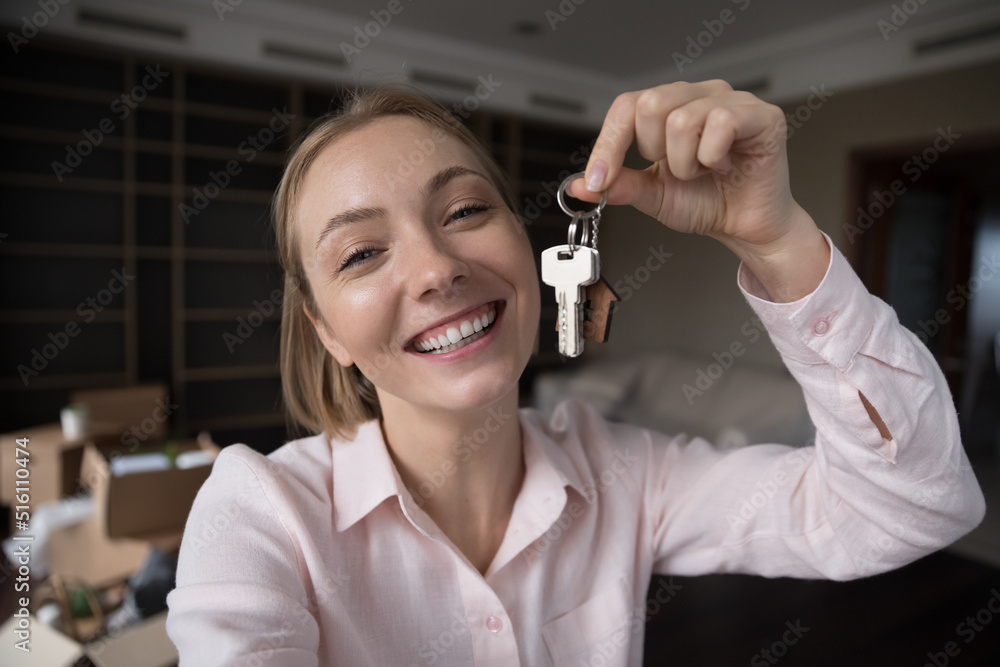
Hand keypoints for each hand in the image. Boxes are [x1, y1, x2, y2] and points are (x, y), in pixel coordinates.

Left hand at [570, 80, 828, 301]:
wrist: (746, 226)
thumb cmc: (707, 203)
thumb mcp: (652, 195)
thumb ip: (619, 185)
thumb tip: (579, 185)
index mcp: (670, 107)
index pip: (626, 106)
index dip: (608, 143)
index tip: (598, 180)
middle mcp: (699, 95)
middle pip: (651, 104)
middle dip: (655, 153)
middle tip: (678, 172)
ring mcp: (732, 100)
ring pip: (682, 119)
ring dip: (685, 162)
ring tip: (703, 171)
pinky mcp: (761, 115)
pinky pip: (720, 123)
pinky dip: (713, 157)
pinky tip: (725, 166)